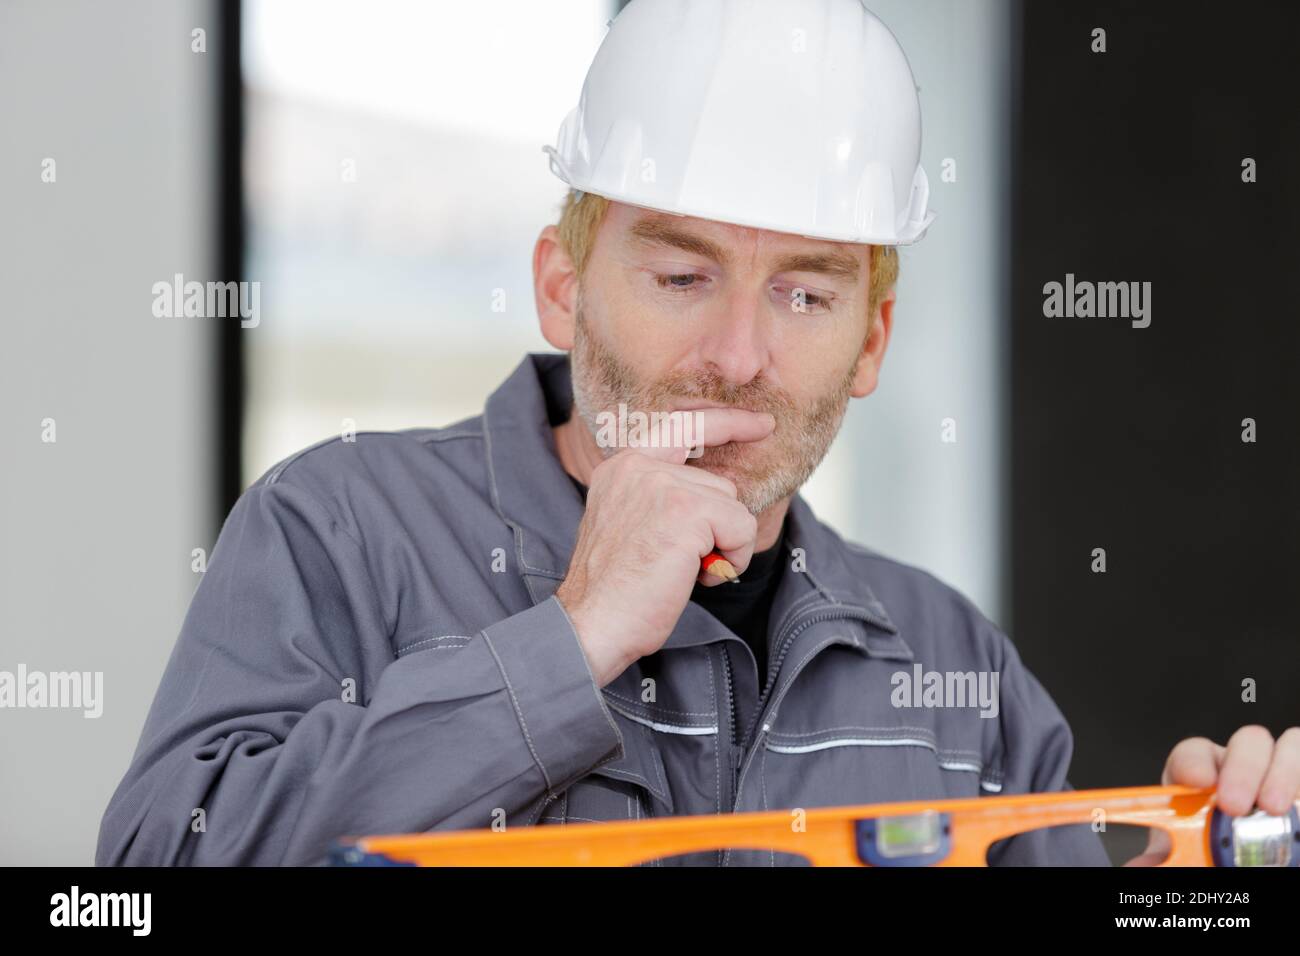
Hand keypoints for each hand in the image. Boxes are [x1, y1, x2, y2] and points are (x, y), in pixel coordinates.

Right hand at [556, 407, 773, 686]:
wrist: (593, 623)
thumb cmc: (613, 589)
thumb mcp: (629, 523)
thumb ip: (661, 496)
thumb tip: (718, 490)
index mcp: (622, 466)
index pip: (684, 427)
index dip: (728, 423)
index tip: (762, 422)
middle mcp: (639, 466)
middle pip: (718, 485)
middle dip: (716, 528)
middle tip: (683, 563)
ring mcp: (662, 485)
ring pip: (733, 507)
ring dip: (723, 546)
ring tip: (685, 571)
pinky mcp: (686, 510)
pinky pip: (742, 528)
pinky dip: (733, 559)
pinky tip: (698, 575)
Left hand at [1124, 725, 1299, 865]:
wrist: (1257, 864)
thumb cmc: (1219, 856)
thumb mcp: (1190, 860)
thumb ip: (1164, 859)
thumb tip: (1139, 866)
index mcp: (1205, 783)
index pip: (1194, 754)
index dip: (1193, 761)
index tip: (1196, 779)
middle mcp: (1244, 772)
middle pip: (1244, 743)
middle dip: (1241, 767)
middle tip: (1234, 804)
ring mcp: (1280, 776)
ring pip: (1284, 747)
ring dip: (1281, 771)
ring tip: (1275, 808)